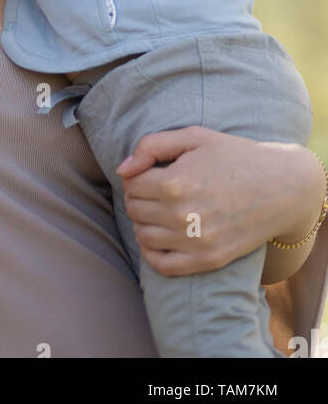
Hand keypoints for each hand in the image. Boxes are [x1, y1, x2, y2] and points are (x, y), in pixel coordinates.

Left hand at [115, 127, 318, 276]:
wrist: (281, 188)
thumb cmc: (235, 156)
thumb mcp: (194, 137)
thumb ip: (151, 146)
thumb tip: (123, 170)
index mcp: (174, 183)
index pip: (130, 184)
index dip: (136, 175)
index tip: (151, 171)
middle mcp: (181, 216)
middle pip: (134, 210)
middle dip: (139, 197)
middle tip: (157, 189)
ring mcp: (195, 242)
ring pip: (143, 236)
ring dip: (144, 222)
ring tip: (161, 210)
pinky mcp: (207, 260)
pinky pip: (162, 265)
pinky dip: (153, 253)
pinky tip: (162, 236)